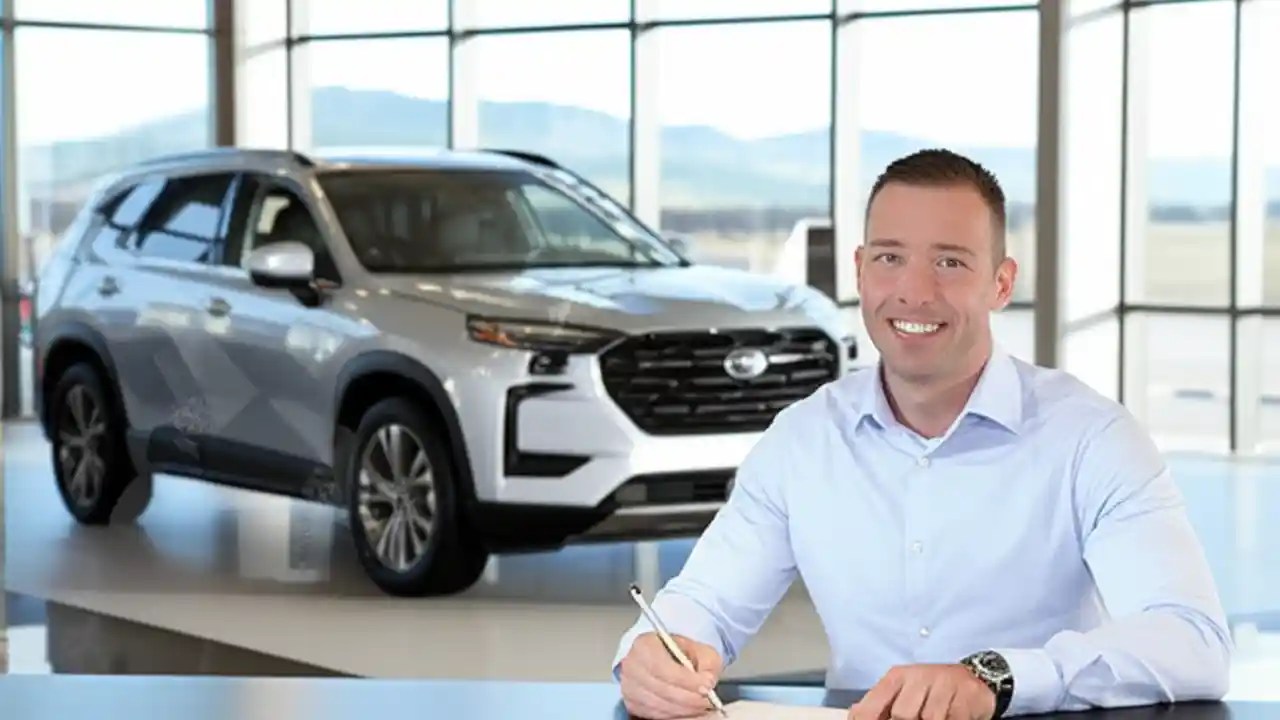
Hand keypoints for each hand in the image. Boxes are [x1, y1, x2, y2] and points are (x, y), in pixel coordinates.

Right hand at [619, 632, 723, 718]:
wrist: (664, 661)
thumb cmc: (680, 655)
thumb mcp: (699, 649)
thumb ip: (707, 661)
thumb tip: (707, 680)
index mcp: (645, 645)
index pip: (662, 666)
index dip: (685, 680)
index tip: (706, 686)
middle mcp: (632, 666)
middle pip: (660, 688)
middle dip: (688, 698)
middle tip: (707, 701)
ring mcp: (629, 687)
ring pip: (657, 704)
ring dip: (683, 709)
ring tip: (701, 707)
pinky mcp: (632, 704)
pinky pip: (654, 714)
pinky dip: (674, 715)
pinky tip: (688, 711)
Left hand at [848, 664, 995, 719]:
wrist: (974, 679)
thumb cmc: (931, 690)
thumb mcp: (903, 692)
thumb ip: (880, 704)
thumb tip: (854, 714)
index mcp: (896, 678)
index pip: (872, 705)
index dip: (867, 719)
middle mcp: (918, 677)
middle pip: (901, 714)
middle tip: (916, 719)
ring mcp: (943, 684)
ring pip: (929, 718)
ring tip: (931, 717)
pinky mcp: (966, 695)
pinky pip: (952, 718)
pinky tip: (949, 717)